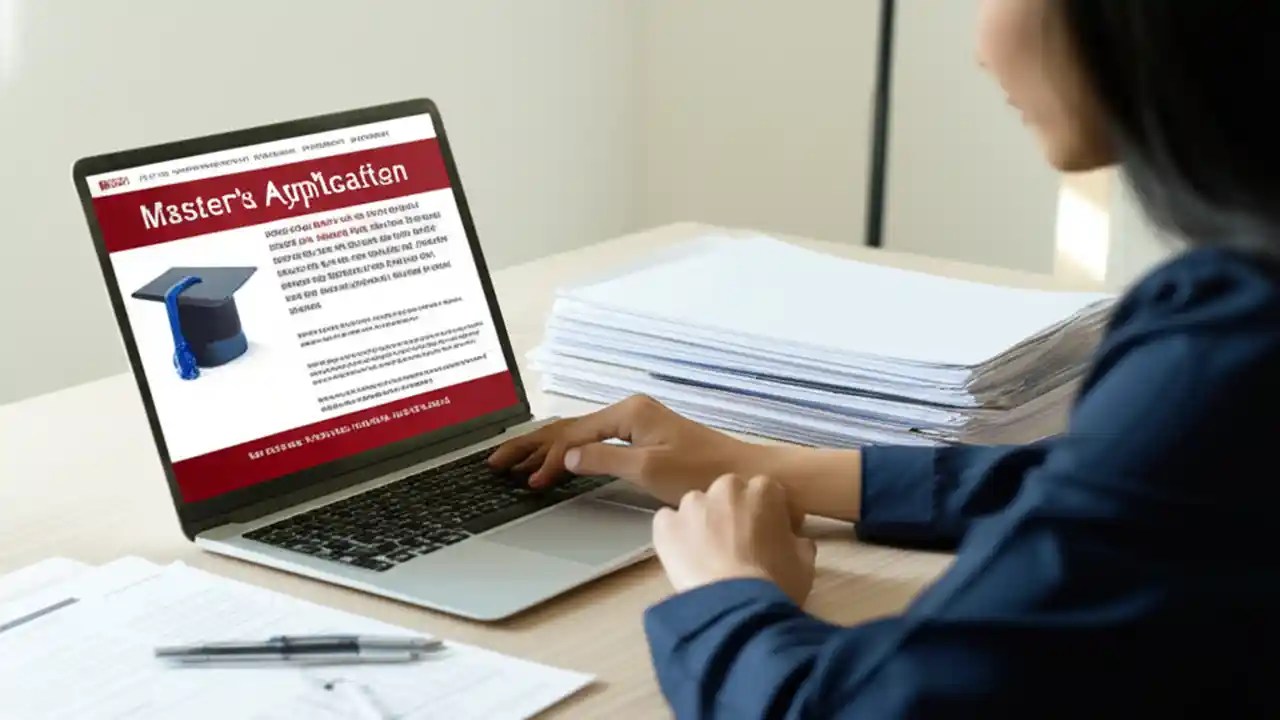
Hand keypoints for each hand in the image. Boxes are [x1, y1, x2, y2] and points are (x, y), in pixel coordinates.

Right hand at [488, 395, 769, 503]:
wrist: (740, 473)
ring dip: (546, 450)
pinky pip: (594, 442)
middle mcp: (629, 412)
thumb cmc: (702, 470)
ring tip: (514, 464)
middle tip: (497, 462)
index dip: (543, 457)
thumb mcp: (649, 469)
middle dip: (531, 446)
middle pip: (568, 428)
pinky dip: (569, 454)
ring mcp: (635, 424)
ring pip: (578, 435)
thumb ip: (604, 461)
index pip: (572, 434)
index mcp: (628, 413)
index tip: (523, 478)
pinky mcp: (641, 439)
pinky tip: (554, 464)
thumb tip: (566, 458)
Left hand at [652, 474, 816, 605]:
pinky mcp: (665, 525)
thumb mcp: (805, 563)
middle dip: (733, 512)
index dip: (768, 514)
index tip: (770, 535)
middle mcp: (725, 488)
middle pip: (729, 493)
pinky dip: (674, 534)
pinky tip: (683, 556)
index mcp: (763, 491)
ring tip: (707, 553)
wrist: (735, 609)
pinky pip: (668, 521)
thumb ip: (798, 542)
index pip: (767, 493)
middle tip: (738, 543)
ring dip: (703, 521)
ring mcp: (692, 505)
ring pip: (697, 506)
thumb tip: (793, 540)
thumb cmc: (776, 584)